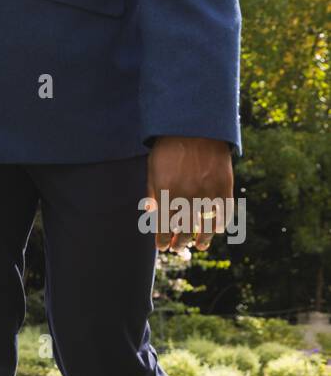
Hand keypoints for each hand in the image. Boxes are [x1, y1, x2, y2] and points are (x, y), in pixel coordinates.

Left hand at [146, 136, 233, 252]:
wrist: (195, 127)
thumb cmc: (169, 148)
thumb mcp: (153, 169)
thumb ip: (152, 193)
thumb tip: (151, 214)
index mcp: (165, 193)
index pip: (163, 227)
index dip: (163, 240)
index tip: (162, 246)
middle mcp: (187, 196)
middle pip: (184, 231)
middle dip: (180, 243)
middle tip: (179, 248)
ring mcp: (207, 193)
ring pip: (205, 228)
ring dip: (202, 240)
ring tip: (200, 246)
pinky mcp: (224, 188)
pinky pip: (223, 214)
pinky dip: (219, 224)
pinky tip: (214, 229)